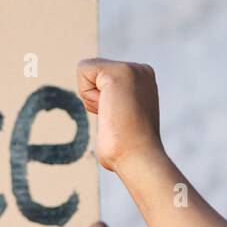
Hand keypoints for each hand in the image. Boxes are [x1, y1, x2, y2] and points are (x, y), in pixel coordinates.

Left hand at [75, 58, 162, 173]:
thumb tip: (103, 111)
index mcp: (142, 81)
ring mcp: (132, 68)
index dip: (101, 103)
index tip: (119, 119)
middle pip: (92, 73)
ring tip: (113, 116)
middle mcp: (140, 71)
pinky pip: (83, 70)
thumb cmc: (127, 152)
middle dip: (94, 100)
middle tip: (115, 119)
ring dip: (91, 100)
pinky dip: (87, 95)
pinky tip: (107, 109)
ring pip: (87, 70)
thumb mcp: (120, 122)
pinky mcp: (118, 72)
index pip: (101, 79)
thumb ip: (112, 108)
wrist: (138, 157)